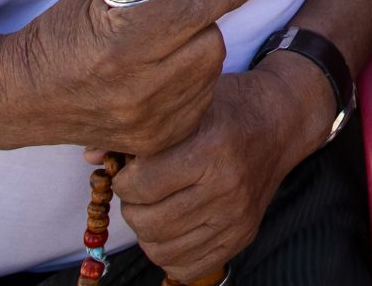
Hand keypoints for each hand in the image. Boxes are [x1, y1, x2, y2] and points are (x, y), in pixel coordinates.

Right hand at [0, 0, 256, 153]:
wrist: (26, 95)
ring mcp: (148, 121)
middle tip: (187, 14)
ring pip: (211, 71)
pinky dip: (194, 80)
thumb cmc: (64, 32)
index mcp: (121, 44)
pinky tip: (167, 73)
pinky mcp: (155, 141)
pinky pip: (201, 101)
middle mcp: (138, 88)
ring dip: (202, 50)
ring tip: (170, 44)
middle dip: (206, 21)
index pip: (194, 12)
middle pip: (211, 42)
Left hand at [113, 57, 333, 280]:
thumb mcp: (188, 104)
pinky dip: (169, 253)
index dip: (124, 178)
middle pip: (148, 222)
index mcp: (212, 149)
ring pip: (162, 249)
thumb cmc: (228, 107)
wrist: (281, 122)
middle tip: (140, 188)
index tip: (130, 167)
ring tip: (156, 206)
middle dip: (132, 206)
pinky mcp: (242, 237)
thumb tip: (90, 156)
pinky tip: (174, 226)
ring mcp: (236, 218)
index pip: (142, 185)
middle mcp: (228, 188)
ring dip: (148, 231)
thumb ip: (140, 129)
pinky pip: (186, 267)